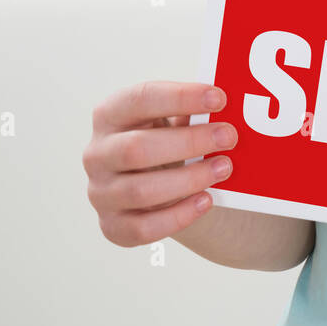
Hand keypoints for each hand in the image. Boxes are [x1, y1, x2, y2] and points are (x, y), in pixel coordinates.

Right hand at [83, 81, 236, 246]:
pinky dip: (179, 215)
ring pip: (140, 191)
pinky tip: (206, 200)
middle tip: (228, 137)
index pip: (140, 99)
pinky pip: (144, 228)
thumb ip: (191, 114)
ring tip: (224, 168)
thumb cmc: (164, 143)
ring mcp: (101, 193)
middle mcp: (97, 154)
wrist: (152, 186)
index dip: (180, 97)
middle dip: (189, 142)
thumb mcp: (171, 121)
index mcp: (110, 115)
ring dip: (188, 179)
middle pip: (136, 149)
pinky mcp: (113, 226)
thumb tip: (228, 110)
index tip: (219, 98)